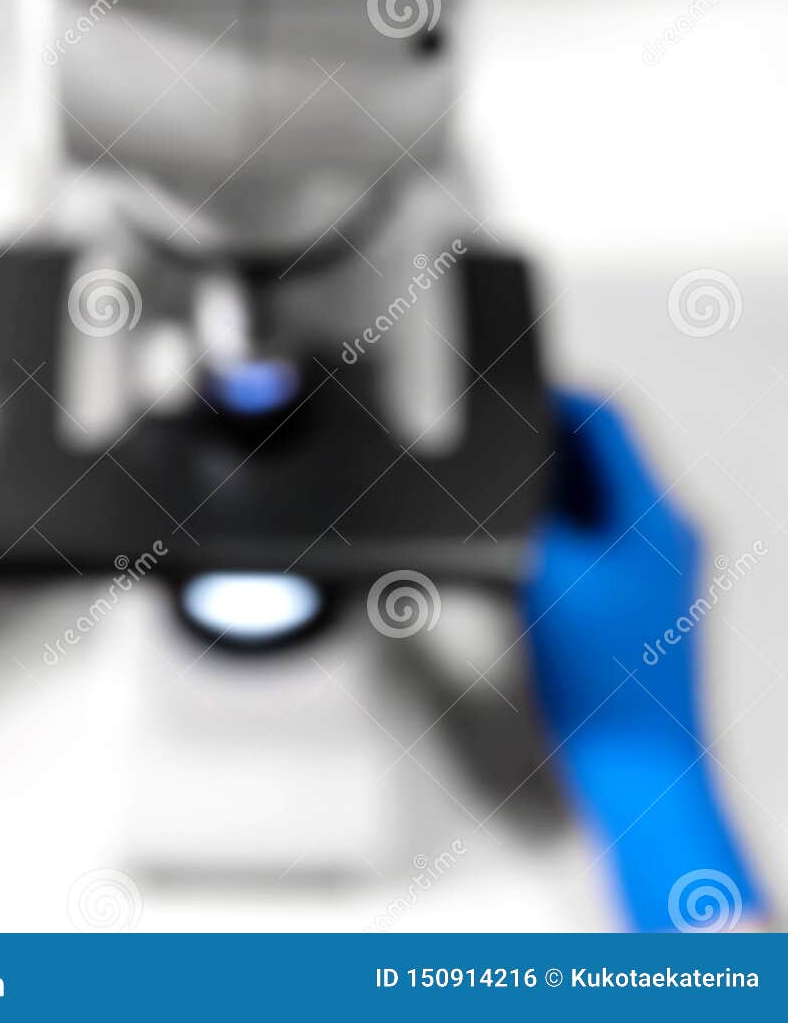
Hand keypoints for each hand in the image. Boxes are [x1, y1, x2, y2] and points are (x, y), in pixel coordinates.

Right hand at [524, 389, 766, 930]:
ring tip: (504, 500)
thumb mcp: (547, 577)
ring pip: (596, 501)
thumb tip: (500, 477)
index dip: (558, 395)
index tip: (516, 388)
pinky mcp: (638, 603)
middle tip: (497, 441)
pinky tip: (523, 558)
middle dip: (546, 444)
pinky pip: (595, 542)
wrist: (638, 772)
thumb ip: (523, 513)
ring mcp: (656, 571)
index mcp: (656, 517)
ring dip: (550, 490)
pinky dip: (558, 533)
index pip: (609, 420)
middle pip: (602, 457)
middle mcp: (665, 537)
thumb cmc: (609, 689)